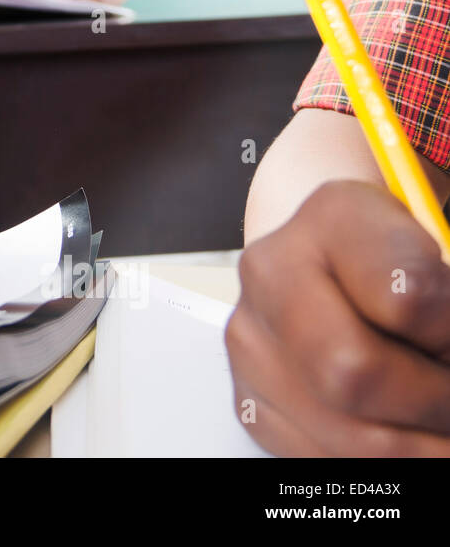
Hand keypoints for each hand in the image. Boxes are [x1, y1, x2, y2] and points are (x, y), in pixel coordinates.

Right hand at [226, 180, 449, 454]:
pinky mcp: (249, 397)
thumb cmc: (397, 263)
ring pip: (346, 433)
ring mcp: (251, 338)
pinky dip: (379, 462)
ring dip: (419, 446)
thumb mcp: (435, 259)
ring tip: (438, 424)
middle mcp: (271, 272)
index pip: (409, 298)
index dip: (449, 336)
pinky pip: (320, 458)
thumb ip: (445, 303)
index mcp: (334, 217)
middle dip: (433, 404)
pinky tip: (402, 434)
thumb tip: (448, 366)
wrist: (332, 262)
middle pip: (354, 372)